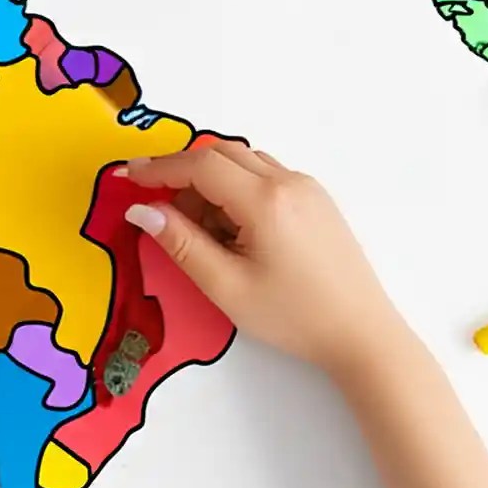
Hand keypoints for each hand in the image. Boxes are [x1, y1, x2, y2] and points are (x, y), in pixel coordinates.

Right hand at [121, 141, 405, 375]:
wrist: (361, 333)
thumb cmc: (294, 317)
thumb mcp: (226, 286)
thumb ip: (181, 244)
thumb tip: (142, 211)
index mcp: (266, 201)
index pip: (200, 164)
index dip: (158, 167)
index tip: (127, 177)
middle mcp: (289, 182)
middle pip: (221, 154)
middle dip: (181, 174)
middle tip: (156, 208)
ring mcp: (307, 188)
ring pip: (243, 163)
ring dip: (210, 183)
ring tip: (197, 231)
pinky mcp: (316, 201)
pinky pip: (264, 177)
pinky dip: (236, 191)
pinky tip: (230, 231)